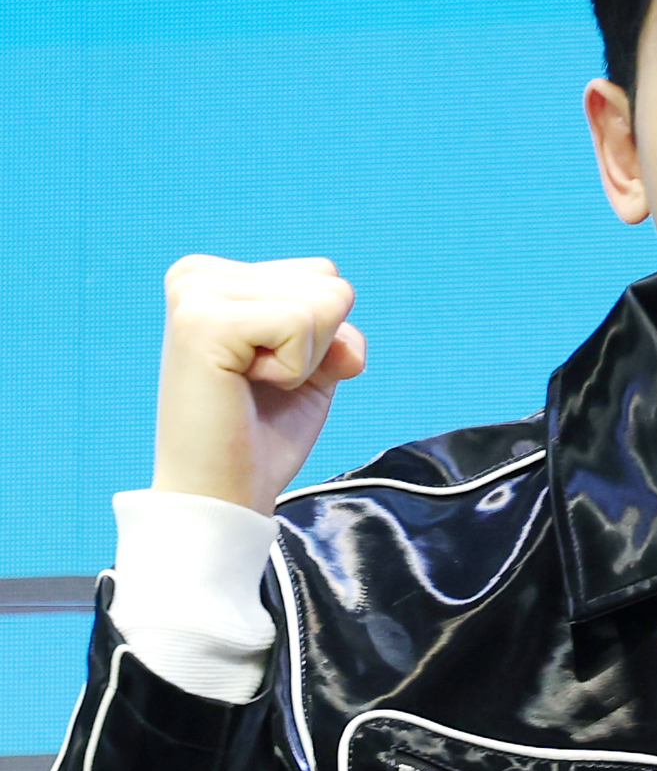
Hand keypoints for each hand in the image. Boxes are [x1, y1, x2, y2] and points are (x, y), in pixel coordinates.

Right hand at [154, 255, 364, 515]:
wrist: (222, 495)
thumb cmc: (260, 437)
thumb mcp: (312, 368)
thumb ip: (337, 330)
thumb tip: (348, 341)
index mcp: (217, 277)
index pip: (324, 276)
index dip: (319, 340)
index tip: (267, 375)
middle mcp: (197, 274)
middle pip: (329, 283)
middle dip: (316, 348)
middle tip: (260, 387)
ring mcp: (194, 293)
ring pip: (322, 301)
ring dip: (304, 361)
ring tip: (250, 388)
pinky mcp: (201, 320)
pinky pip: (300, 323)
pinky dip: (294, 370)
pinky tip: (245, 388)